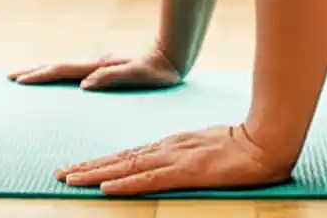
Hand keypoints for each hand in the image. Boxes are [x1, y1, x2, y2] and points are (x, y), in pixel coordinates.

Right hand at [7, 52, 180, 90]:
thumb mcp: (138, 74)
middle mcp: (95, 63)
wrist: (172, 56)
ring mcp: (98, 64)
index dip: (40, 76)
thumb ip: (112, 77)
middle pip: (57, 66)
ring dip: (43, 71)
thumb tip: (84, 84)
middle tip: (9, 77)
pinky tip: (57, 78)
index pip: (62, 71)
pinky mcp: (105, 68)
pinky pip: (75, 72)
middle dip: (33, 71)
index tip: (19, 80)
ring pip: (64, 68)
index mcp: (98, 66)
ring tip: (25, 76)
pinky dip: (59, 73)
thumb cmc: (158, 70)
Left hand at [56, 124, 293, 195]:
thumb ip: (190, 154)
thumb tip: (175, 164)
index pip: (131, 155)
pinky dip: (125, 183)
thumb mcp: (210, 147)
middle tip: (59, 173)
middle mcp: (169, 148)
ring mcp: (177, 158)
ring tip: (70, 178)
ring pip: (128, 167)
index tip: (79, 167)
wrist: (267, 139)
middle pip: (121, 159)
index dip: (103, 162)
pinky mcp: (187, 171)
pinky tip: (106, 188)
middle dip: (89, 166)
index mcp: (174, 144)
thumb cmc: (245, 146)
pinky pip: (150, 179)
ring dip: (96, 174)